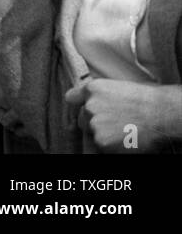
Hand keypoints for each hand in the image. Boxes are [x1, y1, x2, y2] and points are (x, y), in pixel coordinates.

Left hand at [65, 79, 180, 151]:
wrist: (161, 114)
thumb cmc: (146, 101)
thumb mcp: (117, 88)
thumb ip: (100, 94)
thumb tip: (89, 101)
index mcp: (92, 89)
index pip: (72, 98)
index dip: (80, 104)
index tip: (85, 109)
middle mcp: (89, 106)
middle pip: (82, 118)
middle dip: (94, 122)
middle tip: (115, 124)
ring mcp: (94, 124)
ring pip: (91, 133)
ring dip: (102, 134)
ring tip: (123, 131)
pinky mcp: (101, 141)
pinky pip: (99, 145)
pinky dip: (109, 145)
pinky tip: (123, 139)